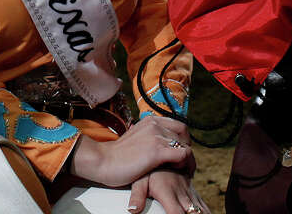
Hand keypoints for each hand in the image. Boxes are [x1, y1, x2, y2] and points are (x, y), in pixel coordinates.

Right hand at [69, 114, 192, 188]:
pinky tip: (177, 171)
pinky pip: (184, 155)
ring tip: (182, 171)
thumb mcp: (136, 138)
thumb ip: (150, 137)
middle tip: (183, 163)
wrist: (103, 162)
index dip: (182, 140)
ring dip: (187, 160)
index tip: (179, 153)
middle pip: (184, 135)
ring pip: (186, 146)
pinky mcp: (157, 151)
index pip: (178, 126)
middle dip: (186, 149)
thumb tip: (164, 143)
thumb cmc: (118, 156)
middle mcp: (154, 124)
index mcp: (150, 120)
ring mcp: (156, 136)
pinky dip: (185, 164)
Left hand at [129, 169, 210, 213]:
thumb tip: (132, 210)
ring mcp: (189, 192)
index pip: (176, 213)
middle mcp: (181, 193)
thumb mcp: (139, 181)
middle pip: (194, 213)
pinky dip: (205, 212)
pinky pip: (203, 205)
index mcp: (168, 192)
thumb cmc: (147, 170)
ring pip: (202, 209)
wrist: (161, 152)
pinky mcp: (193, 192)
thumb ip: (137, 195)